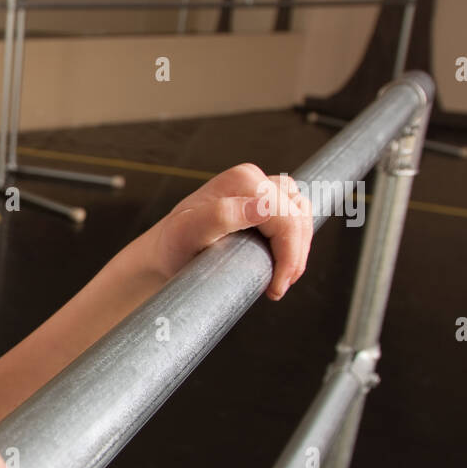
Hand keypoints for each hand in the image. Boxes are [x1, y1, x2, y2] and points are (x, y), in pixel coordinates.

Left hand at [145, 164, 313, 299]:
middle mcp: (253, 179)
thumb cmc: (173, 246)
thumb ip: (220, 216)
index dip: (290, 255)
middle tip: (278, 288)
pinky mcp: (264, 202)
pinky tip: (279, 264)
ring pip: (302, 216)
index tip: (277, 287)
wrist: (164, 252)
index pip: (287, 217)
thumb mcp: (187, 233)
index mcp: (242, 181)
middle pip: (298, 216)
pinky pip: (296, 219)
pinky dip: (293, 243)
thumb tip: (262, 206)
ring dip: (297, 250)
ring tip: (279, 278)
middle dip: (295, 256)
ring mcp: (260, 189)